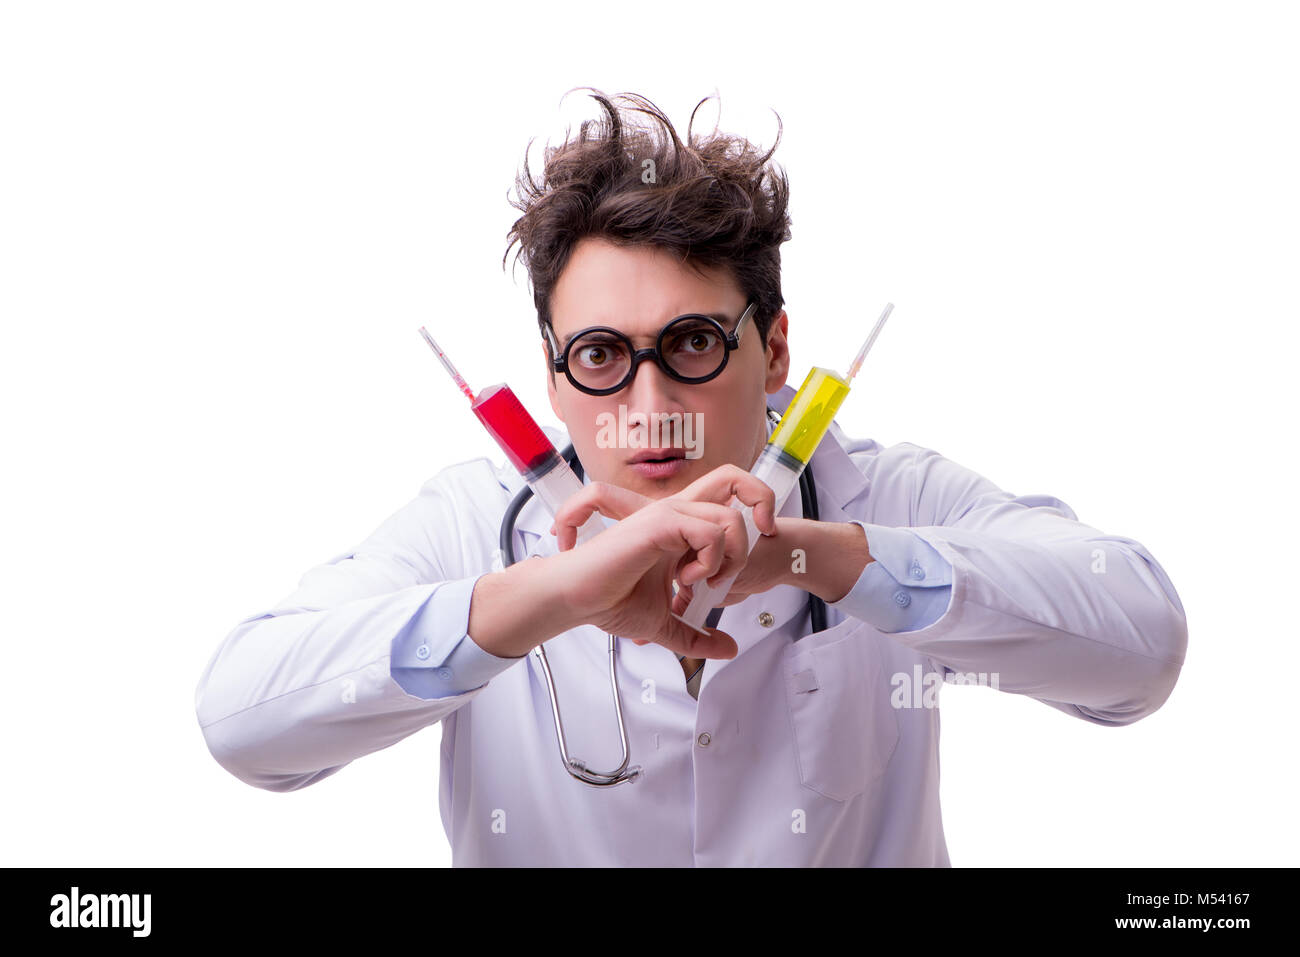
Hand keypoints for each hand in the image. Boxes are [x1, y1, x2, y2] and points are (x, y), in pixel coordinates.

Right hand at [548, 465, 777, 659]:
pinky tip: (685, 579)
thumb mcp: (665, 623)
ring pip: (729, 520)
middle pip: (738, 514)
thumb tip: (728, 649)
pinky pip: (709, 533)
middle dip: (743, 552)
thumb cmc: (609, 602)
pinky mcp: (660, 522)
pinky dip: (709, 561)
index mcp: (679, 532)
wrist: (576, 597)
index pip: (728, 516)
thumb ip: (696, 636)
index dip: (745, 542)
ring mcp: (668, 515)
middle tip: (718, 584)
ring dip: (727, 558)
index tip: (729, 582)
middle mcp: (676, 516)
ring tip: (701, 582)